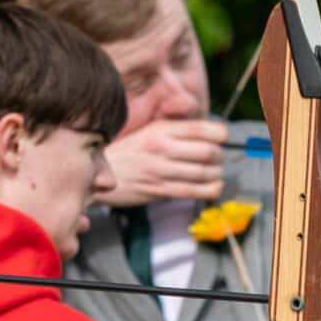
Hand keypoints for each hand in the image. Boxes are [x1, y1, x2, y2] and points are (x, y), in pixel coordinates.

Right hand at [101, 117, 226, 205]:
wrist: (97, 174)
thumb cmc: (127, 153)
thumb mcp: (148, 132)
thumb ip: (174, 129)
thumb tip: (206, 131)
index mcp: (160, 130)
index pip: (201, 128)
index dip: (220, 134)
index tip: (223, 138)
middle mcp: (162, 148)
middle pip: (208, 151)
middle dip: (220, 156)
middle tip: (219, 158)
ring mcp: (161, 171)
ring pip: (204, 173)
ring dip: (217, 174)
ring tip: (216, 173)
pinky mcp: (160, 191)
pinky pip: (194, 191)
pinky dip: (210, 190)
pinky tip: (214, 188)